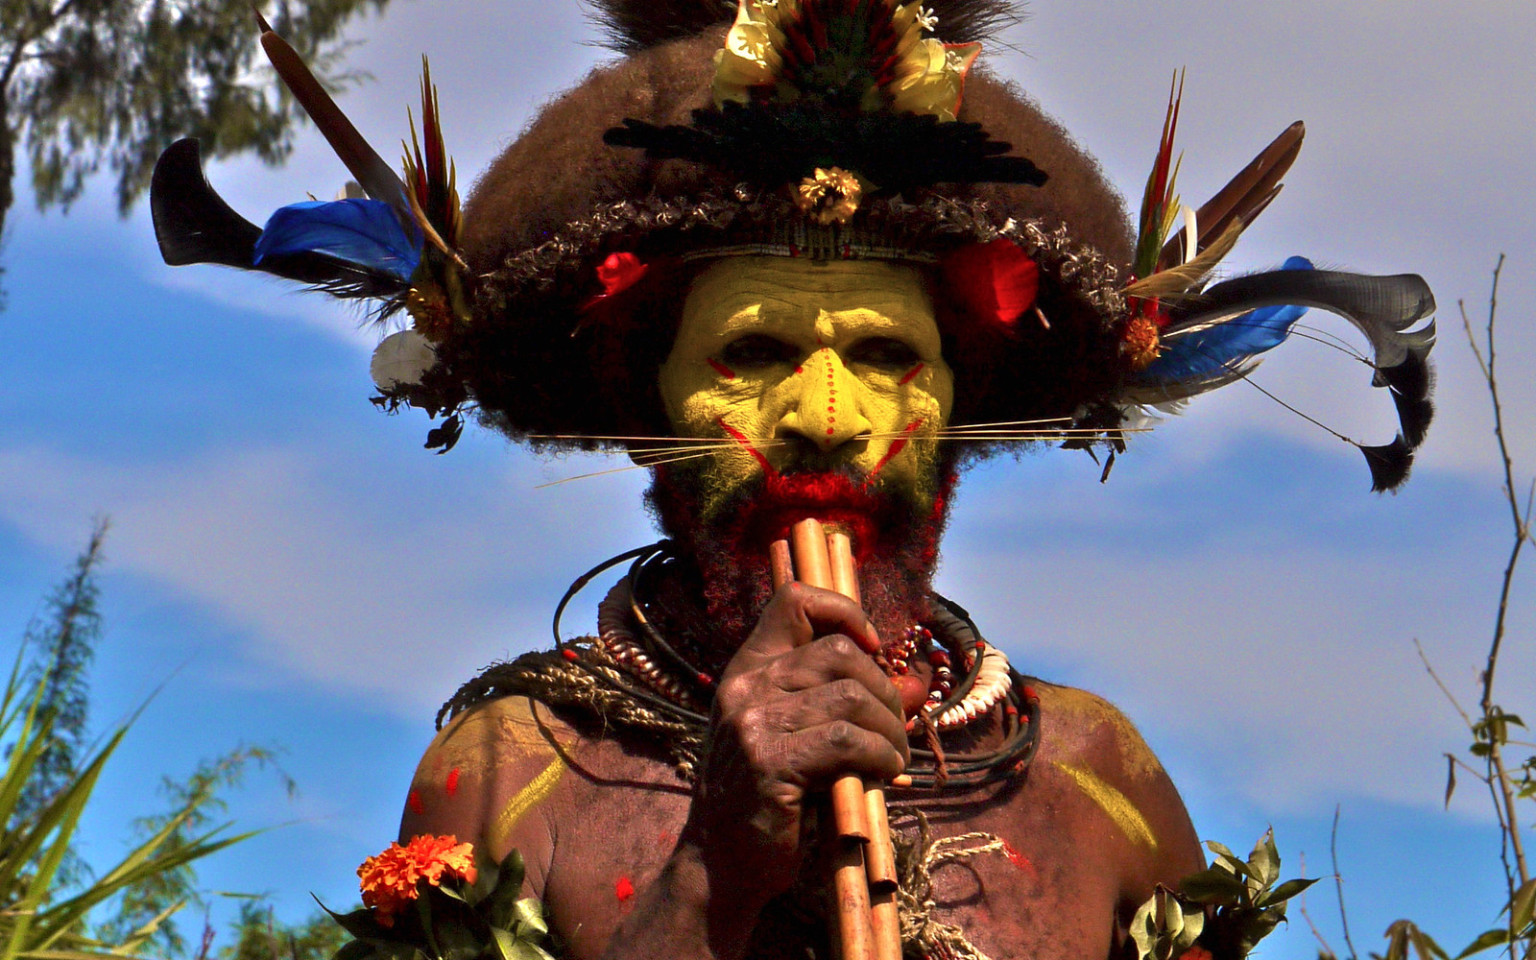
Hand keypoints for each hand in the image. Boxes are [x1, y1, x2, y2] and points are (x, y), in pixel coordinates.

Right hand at [679, 582, 908, 898]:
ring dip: (890, 731)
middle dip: (884, 690)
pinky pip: (847, 742)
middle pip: (840, 651)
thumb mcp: (806, 736)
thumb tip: (916, 684)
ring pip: (852, 697)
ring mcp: (753, 722)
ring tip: (893, 758)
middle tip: (895, 728)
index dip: (844, 610)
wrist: (720, 860)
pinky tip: (882, 774)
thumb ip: (853, 703)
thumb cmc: (769, 794)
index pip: (794, 600)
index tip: (873, 647)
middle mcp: (746, 686)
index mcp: (750, 668)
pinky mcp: (769, 762)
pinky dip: (880, 757)